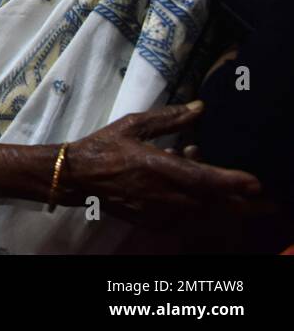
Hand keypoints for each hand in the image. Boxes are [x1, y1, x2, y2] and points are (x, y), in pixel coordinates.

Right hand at [62, 102, 263, 227]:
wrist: (77, 176)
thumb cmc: (104, 146)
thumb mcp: (133, 124)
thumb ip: (169, 117)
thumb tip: (200, 107)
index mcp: (157, 166)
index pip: (203, 178)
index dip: (231, 182)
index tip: (254, 182)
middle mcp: (161, 194)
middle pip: (211, 203)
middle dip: (233, 197)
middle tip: (245, 188)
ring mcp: (158, 212)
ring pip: (202, 215)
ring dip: (215, 202)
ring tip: (210, 183)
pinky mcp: (153, 223)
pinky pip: (187, 222)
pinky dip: (197, 211)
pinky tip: (191, 194)